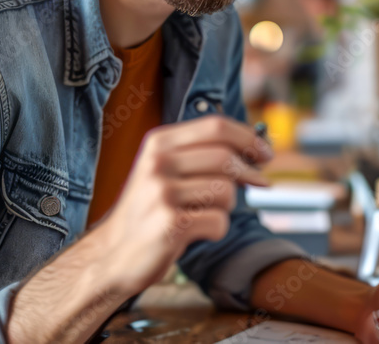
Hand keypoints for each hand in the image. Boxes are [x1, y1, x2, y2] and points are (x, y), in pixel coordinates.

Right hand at [92, 115, 272, 294]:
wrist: (114, 253)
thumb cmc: (150, 210)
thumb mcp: (165, 170)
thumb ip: (202, 154)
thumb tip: (256, 150)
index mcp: (159, 143)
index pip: (216, 126)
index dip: (248, 137)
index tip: (265, 152)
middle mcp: (158, 163)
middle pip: (225, 158)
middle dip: (249, 173)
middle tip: (258, 184)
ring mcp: (162, 193)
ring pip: (226, 191)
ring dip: (225, 207)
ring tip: (202, 214)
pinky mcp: (170, 224)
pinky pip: (219, 222)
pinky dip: (216, 231)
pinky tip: (195, 232)